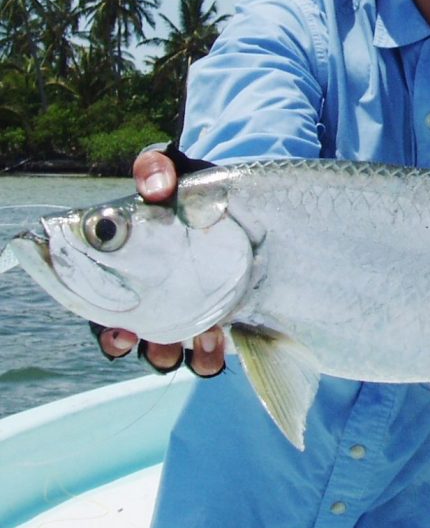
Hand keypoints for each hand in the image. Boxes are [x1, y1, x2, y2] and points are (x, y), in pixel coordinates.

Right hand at [92, 149, 226, 376]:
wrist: (230, 203)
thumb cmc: (187, 191)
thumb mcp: (173, 174)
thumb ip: (157, 170)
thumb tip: (156, 187)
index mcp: (126, 270)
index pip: (101, 309)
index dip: (107, 331)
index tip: (121, 334)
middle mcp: (146, 301)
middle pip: (129, 340)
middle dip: (140, 348)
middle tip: (152, 344)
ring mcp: (179, 315)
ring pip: (166, 354)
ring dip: (178, 355)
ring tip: (205, 339)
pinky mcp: (213, 319)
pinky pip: (204, 355)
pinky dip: (209, 356)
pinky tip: (221, 343)